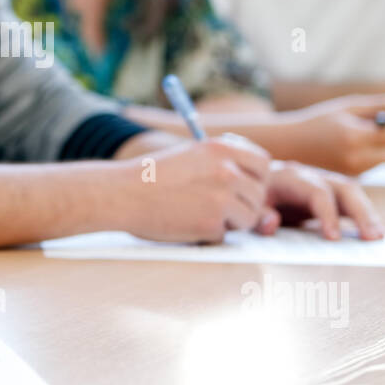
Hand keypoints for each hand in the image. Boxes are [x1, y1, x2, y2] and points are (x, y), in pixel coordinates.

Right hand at [122, 134, 271, 242]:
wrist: (122, 194)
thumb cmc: (152, 176)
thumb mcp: (191, 155)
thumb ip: (223, 162)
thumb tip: (254, 181)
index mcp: (221, 149)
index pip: (262, 164)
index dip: (256, 179)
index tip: (242, 187)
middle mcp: (227, 171)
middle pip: (259, 195)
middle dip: (243, 205)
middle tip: (217, 207)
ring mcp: (221, 198)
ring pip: (248, 218)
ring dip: (229, 222)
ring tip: (199, 214)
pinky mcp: (211, 224)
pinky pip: (225, 236)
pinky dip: (208, 235)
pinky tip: (186, 224)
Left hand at [261, 161, 384, 240]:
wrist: (249, 181)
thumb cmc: (250, 197)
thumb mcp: (246, 207)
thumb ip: (256, 216)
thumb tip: (272, 224)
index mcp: (290, 178)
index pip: (317, 192)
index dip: (327, 214)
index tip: (333, 239)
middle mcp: (311, 176)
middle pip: (344, 188)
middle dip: (361, 212)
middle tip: (373, 237)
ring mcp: (323, 183)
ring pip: (353, 193)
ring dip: (368, 214)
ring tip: (379, 238)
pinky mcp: (329, 194)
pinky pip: (351, 203)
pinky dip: (363, 216)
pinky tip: (373, 235)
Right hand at [282, 92, 384, 173]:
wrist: (292, 145)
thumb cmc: (319, 120)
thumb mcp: (348, 107)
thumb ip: (380, 105)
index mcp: (355, 137)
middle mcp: (358, 158)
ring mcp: (357, 170)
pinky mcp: (356, 177)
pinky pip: (380, 162)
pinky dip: (383, 150)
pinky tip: (370, 138)